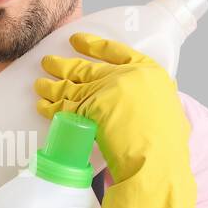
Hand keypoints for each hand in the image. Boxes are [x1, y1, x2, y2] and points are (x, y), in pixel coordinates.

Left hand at [34, 31, 196, 207]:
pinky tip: (42, 107)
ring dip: (53, 85)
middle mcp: (130, 76)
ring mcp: (110, 89)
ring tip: (38, 85)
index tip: (78, 40)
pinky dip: (52, 107)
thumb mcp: (168, 118)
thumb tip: (138, 112)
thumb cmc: (168, 151)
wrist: (161, 166)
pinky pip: (66, 105)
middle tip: (47, 62)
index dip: (96, 45)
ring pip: (73, 84)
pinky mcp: (92, 108)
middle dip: (65, 65)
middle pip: (89, 67)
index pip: (119, 50)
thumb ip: (150, 107)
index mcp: (152, 74)